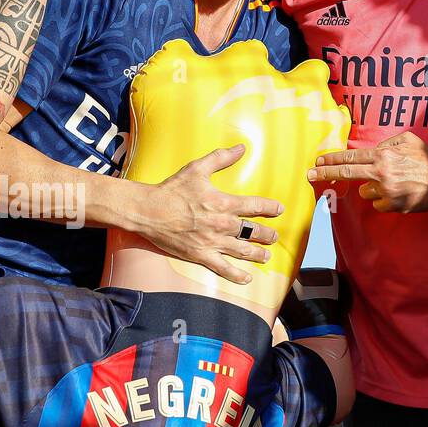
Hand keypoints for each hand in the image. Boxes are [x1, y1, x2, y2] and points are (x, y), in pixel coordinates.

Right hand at [135, 144, 282, 283]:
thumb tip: (242, 147)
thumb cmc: (172, 190)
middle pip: (252, 231)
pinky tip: (247, 278)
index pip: (254, 206)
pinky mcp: (200, 255)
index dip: (270, 207)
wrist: (148, 211)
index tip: (279, 209)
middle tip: (274, 236)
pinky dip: (236, 275)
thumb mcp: (197, 169)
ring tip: (266, 255)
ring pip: (242, 250)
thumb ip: (221, 158)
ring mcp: (211, 242)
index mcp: (222, 203)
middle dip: (267, 234)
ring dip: (257, 254)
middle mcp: (221, 225)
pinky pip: (223, 268)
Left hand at [308, 130, 427, 212]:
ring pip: (365, 191)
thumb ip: (386, 142)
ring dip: (373, 187)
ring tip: (395, 182)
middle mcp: (382, 173)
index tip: (317, 162)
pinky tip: (401, 192)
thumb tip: (371, 150)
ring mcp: (388, 192)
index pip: (350, 157)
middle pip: (346, 173)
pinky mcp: (395, 206)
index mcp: (384, 155)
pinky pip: (378, 204)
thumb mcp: (408, 140)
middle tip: (309, 174)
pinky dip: (385, 199)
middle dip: (325, 174)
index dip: (331, 160)